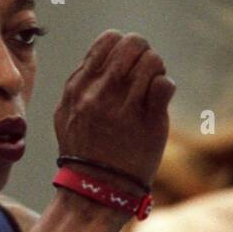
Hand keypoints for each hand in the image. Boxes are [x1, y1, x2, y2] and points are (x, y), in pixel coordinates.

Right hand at [54, 31, 174, 186]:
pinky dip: (166, 88)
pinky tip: (159, 102)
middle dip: (144, 54)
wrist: (96, 191)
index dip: (123, 47)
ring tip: (151, 90)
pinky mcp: (149, 122)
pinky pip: (165, 84)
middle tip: (144, 75)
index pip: (109, 40)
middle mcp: (100, 94)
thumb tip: (98, 57)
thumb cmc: (84, 153)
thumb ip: (79, 84)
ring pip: (152, 60)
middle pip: (133, 44)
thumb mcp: (66, 116)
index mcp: (79, 88)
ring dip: (157, 71)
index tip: (125, 67)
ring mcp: (124, 108)